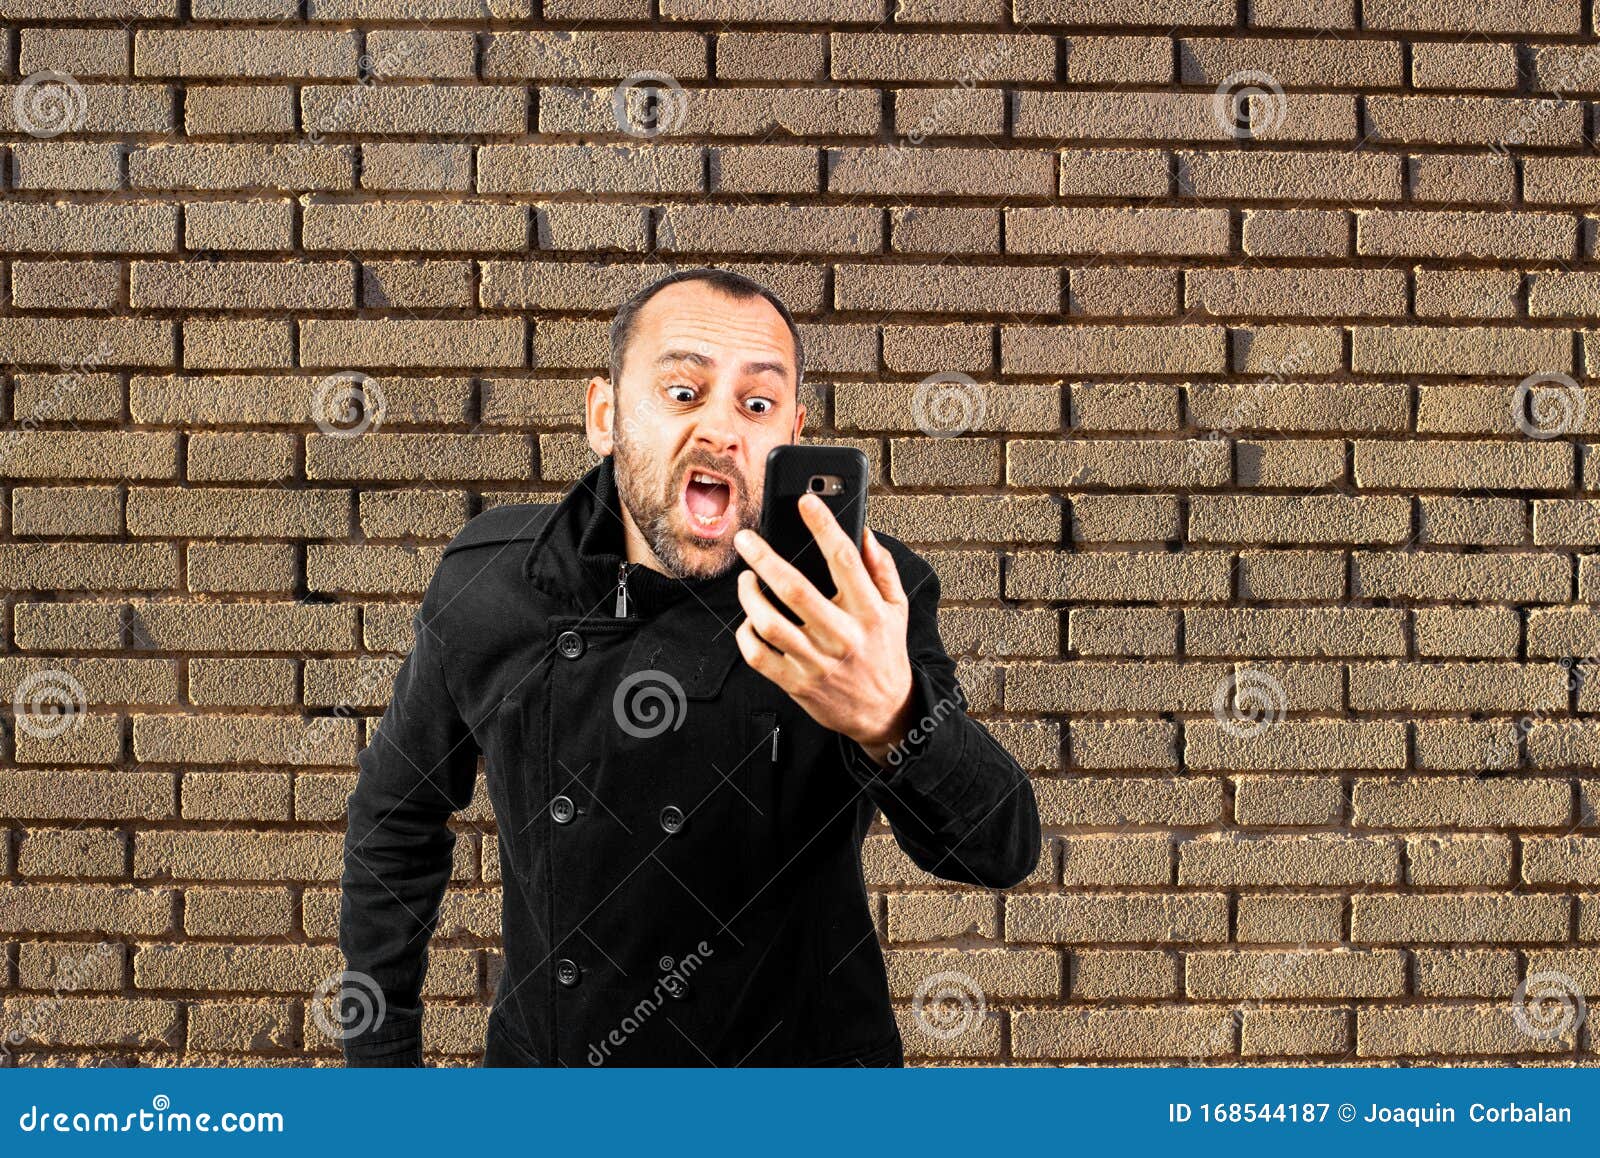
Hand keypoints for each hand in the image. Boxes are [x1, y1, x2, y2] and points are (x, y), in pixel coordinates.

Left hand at [733, 494, 913, 765]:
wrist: (885, 713)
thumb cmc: (886, 653)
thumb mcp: (898, 609)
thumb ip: (882, 569)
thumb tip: (864, 532)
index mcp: (869, 612)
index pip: (844, 560)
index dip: (823, 526)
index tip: (805, 502)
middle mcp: (843, 636)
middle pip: (795, 590)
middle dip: (764, 559)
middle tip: (746, 539)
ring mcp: (817, 662)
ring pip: (770, 623)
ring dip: (749, 596)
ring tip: (745, 580)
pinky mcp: (797, 684)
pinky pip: (759, 657)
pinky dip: (746, 635)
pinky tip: (748, 620)